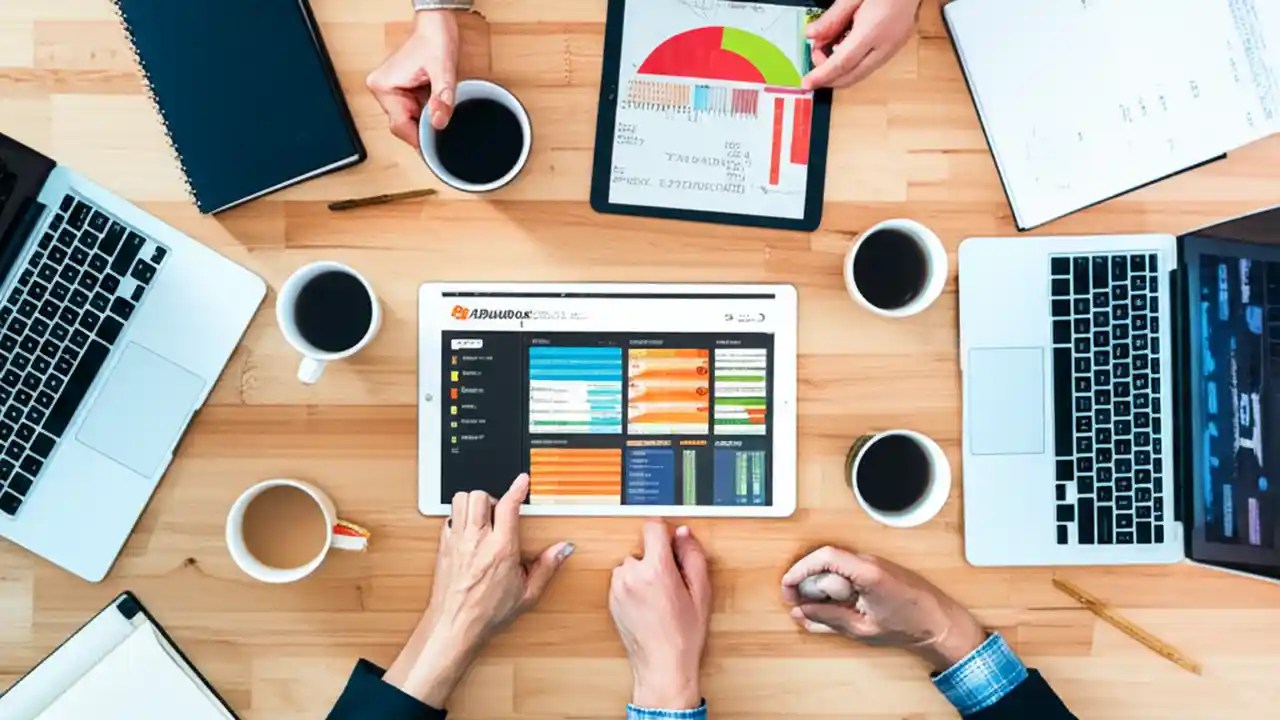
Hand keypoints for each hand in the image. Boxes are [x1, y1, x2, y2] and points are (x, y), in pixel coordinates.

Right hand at [366, 10, 460, 147]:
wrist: (437, 25)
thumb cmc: (435, 40)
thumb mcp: (443, 71)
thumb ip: (442, 98)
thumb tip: (439, 122)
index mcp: (384, 86)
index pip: (399, 125)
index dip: (419, 138)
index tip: (436, 147)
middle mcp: (383, 90)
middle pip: (404, 125)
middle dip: (424, 127)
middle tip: (442, 122)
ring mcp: (391, 92)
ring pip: (410, 120)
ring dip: (426, 119)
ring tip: (439, 105)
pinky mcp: (400, 92)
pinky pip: (413, 112)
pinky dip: (426, 113)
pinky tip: (436, 104)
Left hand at [383, 474, 572, 706]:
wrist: (455, 625)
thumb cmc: (487, 613)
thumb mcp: (527, 594)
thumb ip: (547, 567)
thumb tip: (563, 549)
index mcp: (501, 549)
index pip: (508, 506)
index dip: (517, 488)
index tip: (522, 481)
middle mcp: (477, 540)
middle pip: (480, 495)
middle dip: (492, 497)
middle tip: (499, 511)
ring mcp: (457, 541)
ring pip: (460, 500)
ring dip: (473, 503)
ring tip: (482, 518)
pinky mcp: (443, 546)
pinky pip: (448, 517)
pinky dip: (458, 517)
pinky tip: (468, 531)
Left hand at [609, 521, 711, 710]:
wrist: (662, 666)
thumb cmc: (683, 635)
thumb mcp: (701, 593)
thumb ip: (693, 556)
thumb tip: (684, 534)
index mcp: (656, 570)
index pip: (653, 527)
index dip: (665, 530)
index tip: (671, 539)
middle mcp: (632, 575)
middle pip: (643, 547)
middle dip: (657, 558)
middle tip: (672, 582)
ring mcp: (618, 588)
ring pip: (632, 564)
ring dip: (644, 572)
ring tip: (660, 597)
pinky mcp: (611, 599)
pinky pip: (623, 580)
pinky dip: (634, 586)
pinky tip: (648, 605)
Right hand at [781, 547, 987, 671]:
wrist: (941, 623)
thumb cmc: (911, 625)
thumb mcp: (863, 629)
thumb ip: (829, 619)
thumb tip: (803, 613)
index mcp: (867, 572)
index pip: (824, 558)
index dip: (801, 569)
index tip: (788, 585)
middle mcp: (869, 562)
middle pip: (826, 562)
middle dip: (806, 581)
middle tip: (794, 602)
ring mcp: (873, 565)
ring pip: (835, 568)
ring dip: (819, 585)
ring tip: (811, 608)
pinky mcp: (876, 572)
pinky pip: (847, 573)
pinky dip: (833, 587)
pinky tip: (830, 606)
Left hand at [802, 0, 921, 89]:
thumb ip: (832, 17)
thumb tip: (812, 34)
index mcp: (873, 30)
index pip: (842, 63)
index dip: (821, 75)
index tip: (807, 83)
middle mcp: (886, 44)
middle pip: (852, 76)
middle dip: (829, 77)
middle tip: (814, 60)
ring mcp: (893, 47)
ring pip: (861, 73)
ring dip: (841, 71)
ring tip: (828, 50)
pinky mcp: (896, 46)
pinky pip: (871, 65)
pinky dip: (853, 65)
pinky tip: (844, 49)